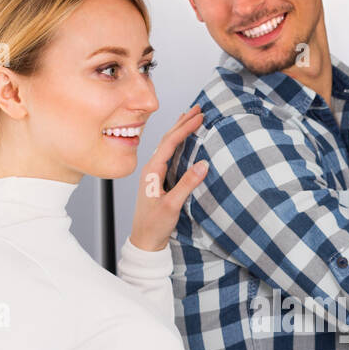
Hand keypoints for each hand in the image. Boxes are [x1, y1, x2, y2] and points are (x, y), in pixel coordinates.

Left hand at [129, 106, 206, 251]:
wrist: (144, 240)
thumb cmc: (154, 225)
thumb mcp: (173, 205)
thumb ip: (187, 184)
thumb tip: (204, 163)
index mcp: (152, 171)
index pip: (170, 142)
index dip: (185, 128)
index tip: (200, 117)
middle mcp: (151, 169)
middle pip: (168, 138)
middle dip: (183, 122)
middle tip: (199, 108)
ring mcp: (155, 173)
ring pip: (168, 145)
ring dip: (180, 130)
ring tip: (192, 117)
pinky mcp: (159, 179)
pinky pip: (169, 154)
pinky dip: (178, 142)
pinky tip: (184, 140)